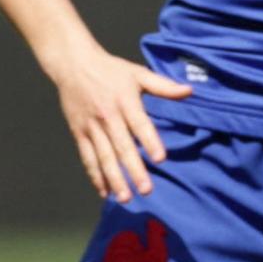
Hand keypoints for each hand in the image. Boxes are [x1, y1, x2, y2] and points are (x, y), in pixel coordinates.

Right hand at [50, 47, 191, 202]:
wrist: (73, 64)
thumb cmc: (111, 69)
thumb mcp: (138, 73)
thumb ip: (163, 85)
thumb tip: (189, 91)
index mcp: (125, 102)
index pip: (140, 124)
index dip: (150, 141)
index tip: (160, 158)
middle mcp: (107, 116)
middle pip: (122, 147)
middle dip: (134, 170)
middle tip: (146, 190)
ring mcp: (91, 126)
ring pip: (103, 157)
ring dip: (114, 179)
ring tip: (125, 197)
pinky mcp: (79, 132)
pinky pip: (87, 157)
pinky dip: (95, 175)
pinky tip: (104, 191)